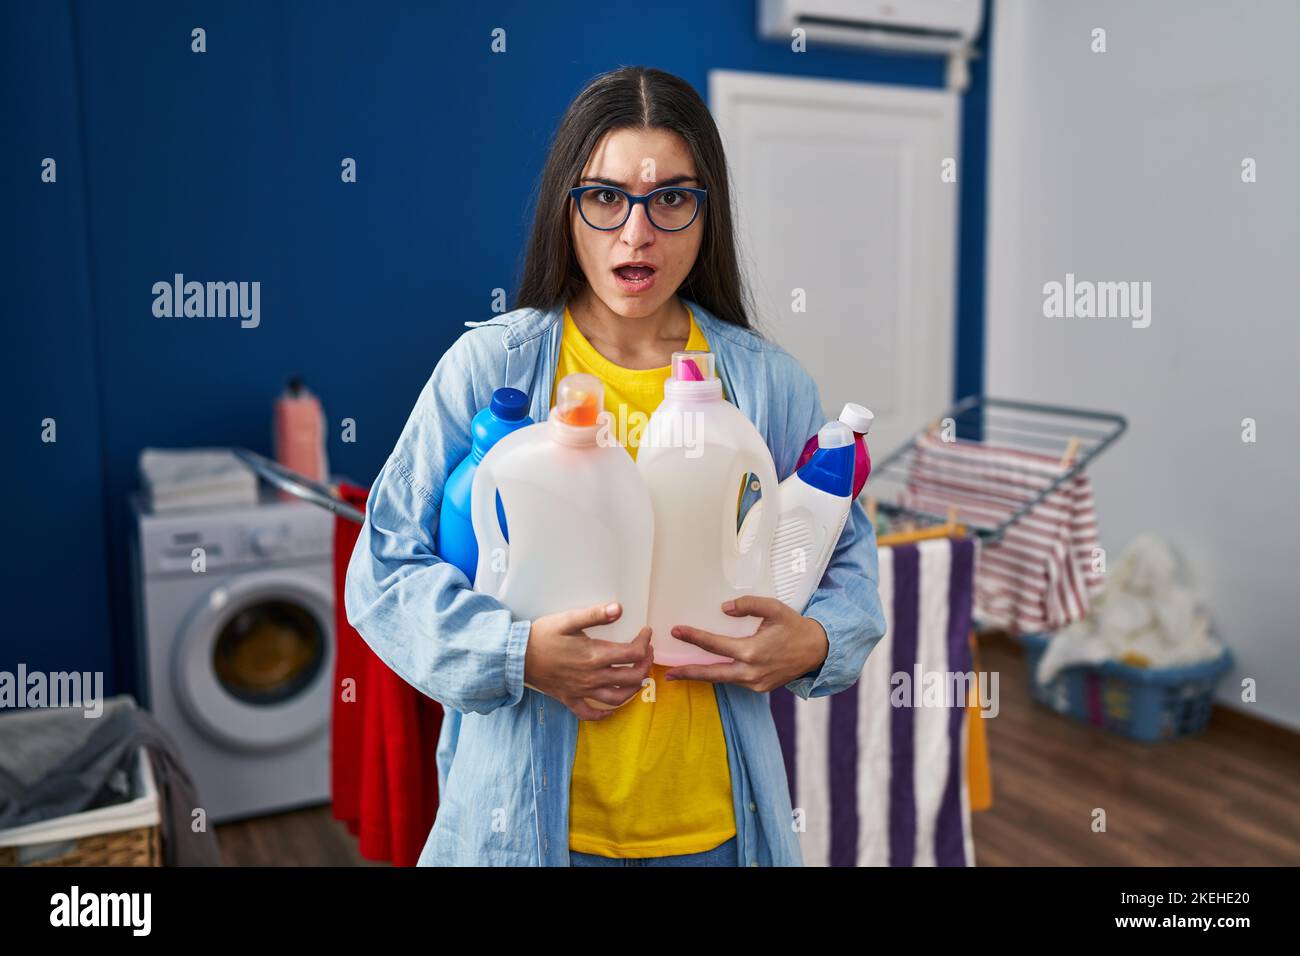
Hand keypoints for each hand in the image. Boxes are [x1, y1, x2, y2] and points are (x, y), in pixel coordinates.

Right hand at [523, 602, 653, 720]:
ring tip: (637, 676)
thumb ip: (595, 615)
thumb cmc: (542, 635)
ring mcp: (582, 690)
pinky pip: (590, 713)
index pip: (633, 653)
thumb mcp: (568, 620)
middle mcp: (593, 677)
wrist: (516, 656)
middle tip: (646, 652)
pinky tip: (612, 709)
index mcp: (595, 656)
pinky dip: (604, 714)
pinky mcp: (570, 698)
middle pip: (632, 678)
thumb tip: (619, 609)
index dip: (645, 642)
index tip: (646, 632)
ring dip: (633, 689)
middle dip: (645, 665)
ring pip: (617, 698)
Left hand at [664, 596, 828, 692]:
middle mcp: (751, 671)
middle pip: (712, 674)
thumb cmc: (794, 626)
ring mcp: (756, 683)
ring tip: (681, 672)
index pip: (715, 645)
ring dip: (702, 676)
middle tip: (667, 673)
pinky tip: (709, 670)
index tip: (677, 631)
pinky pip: (736, 681)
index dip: (694, 637)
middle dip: (688, 673)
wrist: (818, 650)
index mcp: (752, 651)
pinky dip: (722, 675)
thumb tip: (724, 609)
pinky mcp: (760, 688)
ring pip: (723, 680)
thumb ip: (748, 604)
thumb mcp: (774, 608)